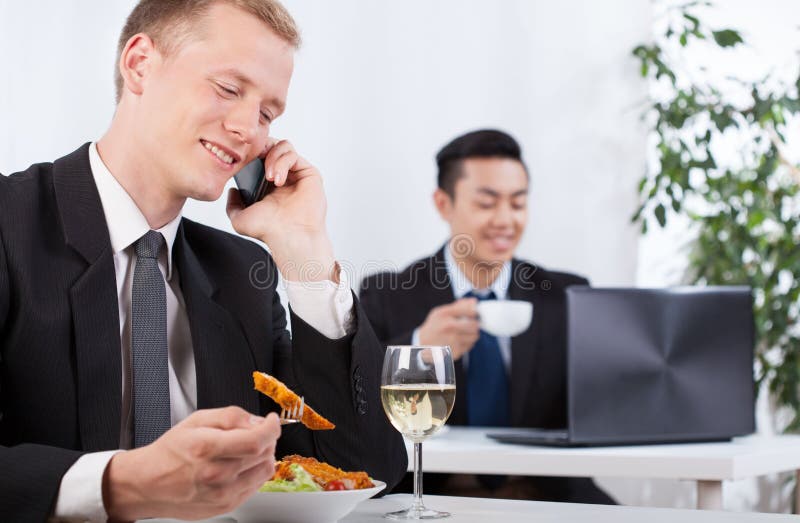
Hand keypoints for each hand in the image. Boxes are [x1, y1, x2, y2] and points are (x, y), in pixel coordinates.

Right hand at [103, 407, 279, 520]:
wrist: (149, 484)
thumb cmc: (170, 452)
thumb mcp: (196, 420)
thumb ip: (230, 416)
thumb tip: (256, 420)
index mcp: (208, 448)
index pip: (257, 440)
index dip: (272, 428)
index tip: (272, 421)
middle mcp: (216, 474)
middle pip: (264, 454)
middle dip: (267, 438)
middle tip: (256, 432)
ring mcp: (222, 493)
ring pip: (265, 471)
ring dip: (263, 456)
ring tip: (247, 449)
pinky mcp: (226, 505)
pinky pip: (256, 486)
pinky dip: (255, 472)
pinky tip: (240, 465)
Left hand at [226, 139, 335, 281]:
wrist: (288, 236)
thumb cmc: (269, 231)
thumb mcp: (240, 219)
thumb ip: (232, 205)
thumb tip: (232, 191)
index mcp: (267, 184)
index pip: (258, 156)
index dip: (250, 152)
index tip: (241, 157)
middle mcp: (283, 176)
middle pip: (271, 145)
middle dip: (260, 148)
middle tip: (254, 159)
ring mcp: (296, 174)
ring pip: (283, 146)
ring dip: (272, 157)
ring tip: (268, 178)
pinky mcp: (309, 173)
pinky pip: (293, 155)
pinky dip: (282, 162)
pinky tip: (277, 179)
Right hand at [418, 298, 479, 360]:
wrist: (422, 344)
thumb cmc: (434, 326)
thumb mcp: (441, 312)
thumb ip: (458, 305)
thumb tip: (474, 301)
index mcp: (445, 314)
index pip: (471, 311)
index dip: (474, 312)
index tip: (473, 313)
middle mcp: (449, 327)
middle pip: (475, 325)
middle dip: (473, 324)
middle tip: (468, 324)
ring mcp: (452, 341)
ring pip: (475, 336)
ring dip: (471, 334)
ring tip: (462, 333)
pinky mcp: (455, 351)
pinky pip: (470, 346)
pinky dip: (467, 343)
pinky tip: (458, 341)